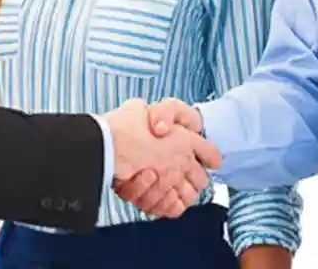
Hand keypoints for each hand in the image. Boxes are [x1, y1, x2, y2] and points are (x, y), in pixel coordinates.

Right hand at [103, 99, 219, 217]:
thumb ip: (153, 115)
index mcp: (185, 139)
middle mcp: (183, 162)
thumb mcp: (139, 108)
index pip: (210, 153)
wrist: (107, 147)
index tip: (210, 160)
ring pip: (189, 196)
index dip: (209, 157)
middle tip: (182, 175)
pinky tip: (160, 198)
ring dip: (181, 193)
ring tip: (168, 188)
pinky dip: (168, 206)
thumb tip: (158, 122)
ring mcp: (173, 181)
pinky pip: (174, 209)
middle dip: (194, 179)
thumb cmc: (123, 127)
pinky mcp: (161, 199)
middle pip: (202, 179)